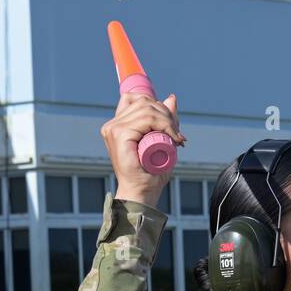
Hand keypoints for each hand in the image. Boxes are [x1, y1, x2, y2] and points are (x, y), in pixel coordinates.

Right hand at [101, 91, 186, 207]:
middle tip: (177, 134)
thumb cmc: (150, 173)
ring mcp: (114, 129)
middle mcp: (112, 125)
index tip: (172, 128)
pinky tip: (172, 139)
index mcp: (117, 124)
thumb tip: (171, 97)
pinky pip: (146, 119)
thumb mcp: (162, 140)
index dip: (158, 106)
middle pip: (144, 101)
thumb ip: (165, 119)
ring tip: (176, 138)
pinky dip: (164, 125)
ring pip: (147, 108)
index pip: (138, 99)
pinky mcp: (119, 134)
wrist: (142, 193)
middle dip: (166, 114)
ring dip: (168, 121)